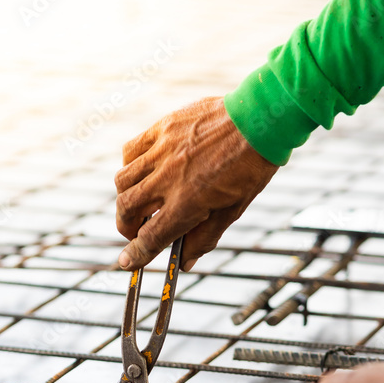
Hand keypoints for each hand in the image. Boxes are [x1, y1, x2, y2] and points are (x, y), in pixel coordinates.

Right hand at [115, 97, 278, 270]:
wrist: (260, 119)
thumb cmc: (251, 166)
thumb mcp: (233, 209)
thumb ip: (205, 236)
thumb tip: (185, 262)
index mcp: (187, 203)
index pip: (150, 237)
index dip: (136, 254)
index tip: (127, 262)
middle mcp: (168, 178)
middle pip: (128, 209)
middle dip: (126, 227)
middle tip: (134, 232)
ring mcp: (161, 151)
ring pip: (123, 181)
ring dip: (124, 198)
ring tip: (136, 202)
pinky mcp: (161, 128)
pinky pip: (131, 150)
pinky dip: (129, 166)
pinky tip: (141, 171)